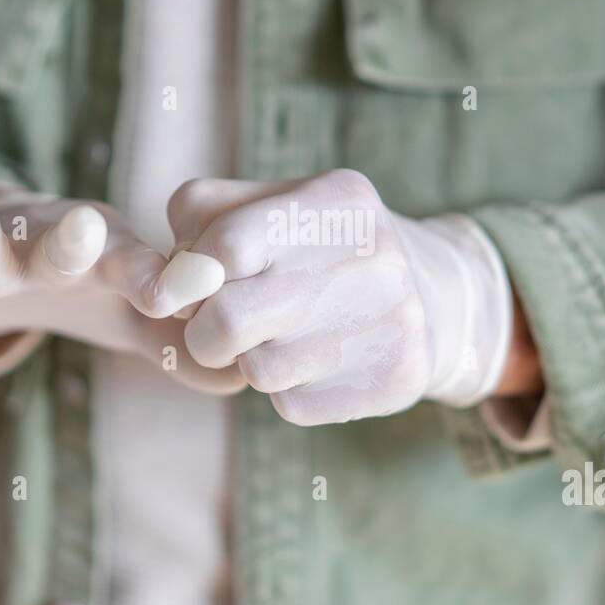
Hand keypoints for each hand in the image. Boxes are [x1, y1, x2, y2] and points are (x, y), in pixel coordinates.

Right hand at [0, 188, 243, 394]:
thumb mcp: (136, 315)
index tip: (188, 292)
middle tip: (91, 227)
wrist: (21, 249)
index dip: (164, 282)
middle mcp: (59, 254)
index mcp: (113, 265)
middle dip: (76, 241)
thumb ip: (179, 345)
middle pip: (67, 248)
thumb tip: (242, 380)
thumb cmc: (93, 285)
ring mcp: (2, 258)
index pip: (142, 272)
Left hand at [166, 169, 512, 424]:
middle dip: (203, 332)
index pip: (226, 244)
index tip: (185, 288)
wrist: (438, 296)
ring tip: (279, 337)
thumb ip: (206, 216)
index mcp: (337, 200)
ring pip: (257, 370)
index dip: (188, 274)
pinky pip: (292, 404)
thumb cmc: (327, 246)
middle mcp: (371, 258)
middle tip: (216, 327)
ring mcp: (389, 323)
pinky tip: (317, 363)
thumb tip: (166, 282)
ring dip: (250, 360)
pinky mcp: (392, 381)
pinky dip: (288, 389)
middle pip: (229, 320)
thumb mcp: (277, 204)